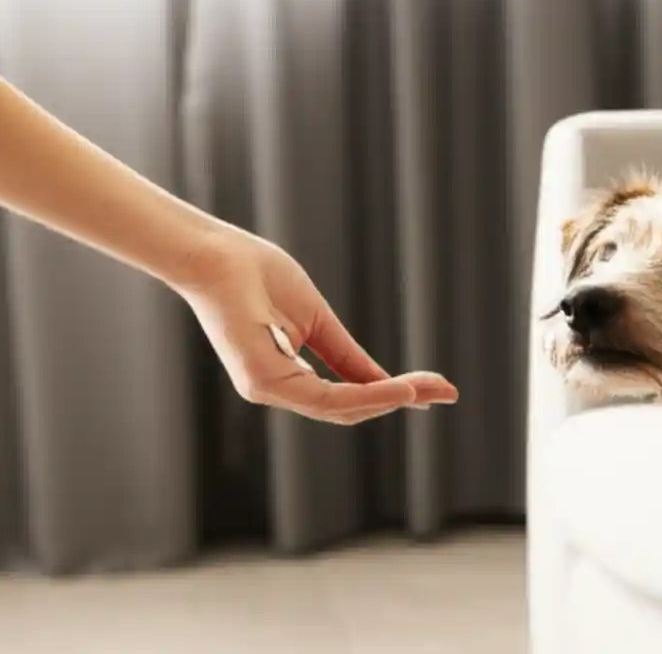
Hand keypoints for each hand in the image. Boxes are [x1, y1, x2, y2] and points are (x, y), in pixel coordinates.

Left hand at [173, 229, 457, 423]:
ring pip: (341, 407)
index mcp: (287, 375)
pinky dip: (366, 394)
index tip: (434, 389)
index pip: (347, 395)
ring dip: (390, 399)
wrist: (214, 253)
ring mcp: (268, 389)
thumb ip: (346, 355)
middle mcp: (277, 388)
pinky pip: (325, 396)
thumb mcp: (316, 320)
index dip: (390, 394)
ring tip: (429, 390)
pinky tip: (398, 388)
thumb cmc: (255, 277)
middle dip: (402, 398)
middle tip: (447, 392)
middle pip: (350, 408)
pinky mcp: (263, 381)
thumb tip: (385, 382)